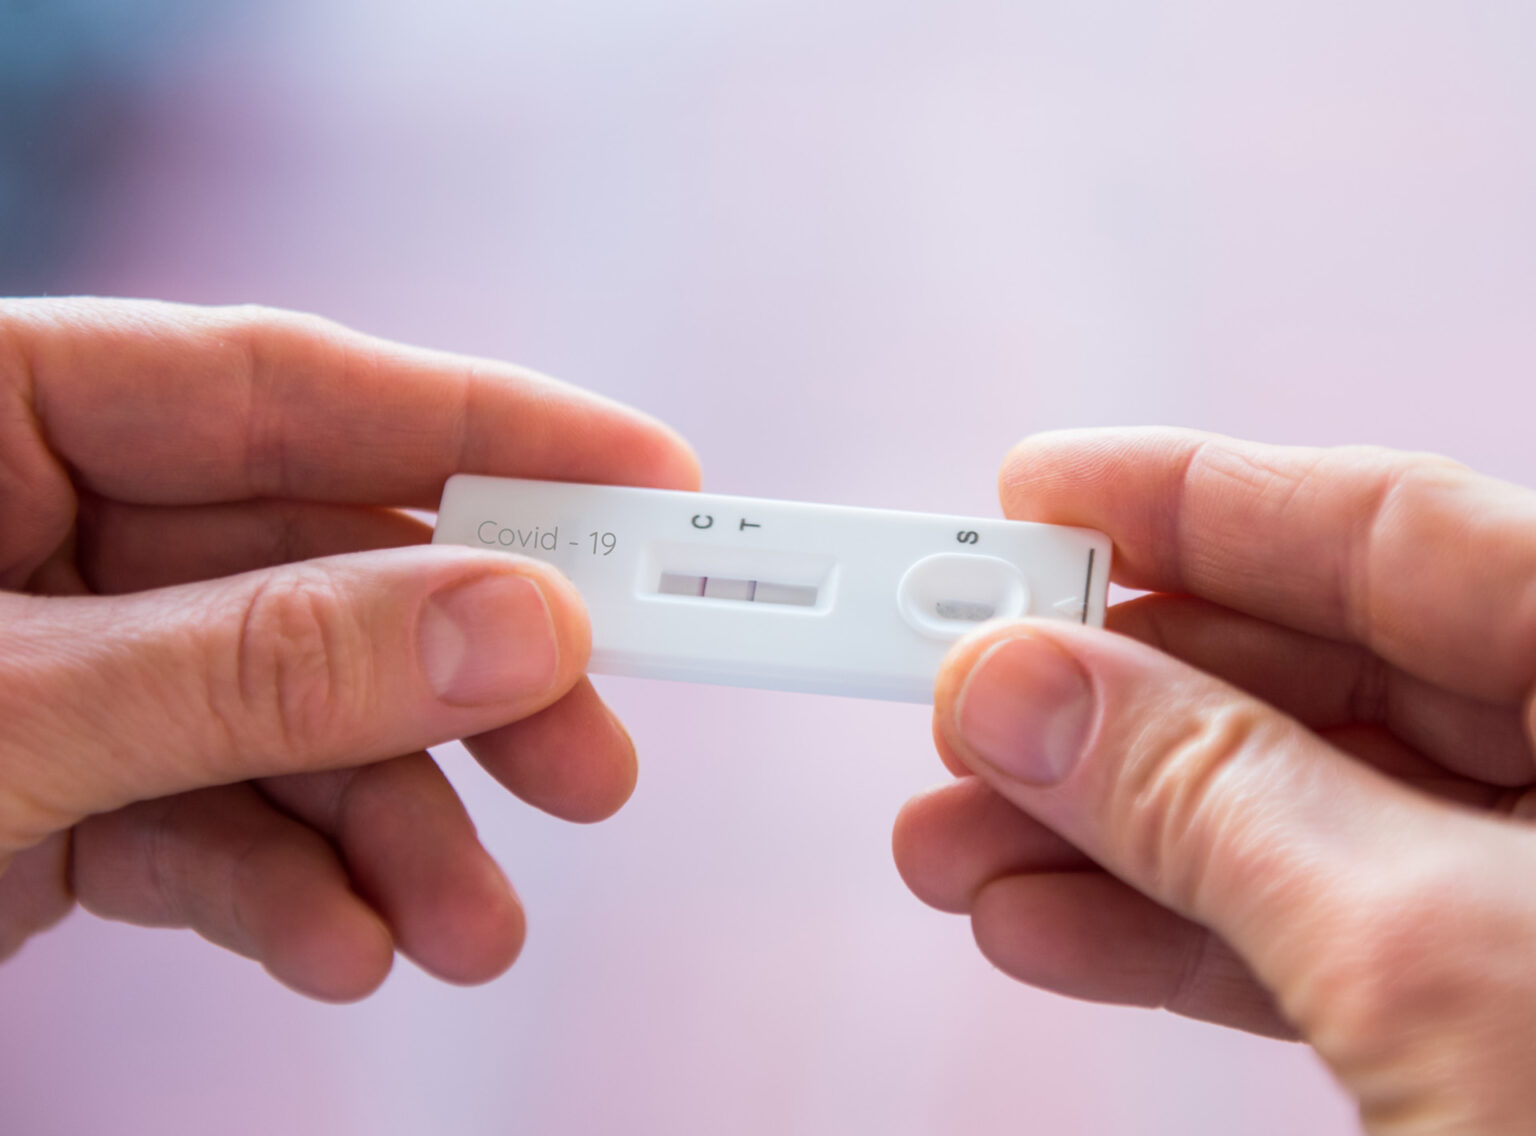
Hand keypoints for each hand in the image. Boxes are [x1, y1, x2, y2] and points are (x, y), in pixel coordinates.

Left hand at [0, 299, 698, 999]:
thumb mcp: (10, 713)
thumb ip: (259, 664)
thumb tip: (519, 627)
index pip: (288, 387)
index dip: (485, 429)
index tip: (655, 481)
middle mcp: (41, 519)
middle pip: (321, 571)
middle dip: (459, 685)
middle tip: (590, 760)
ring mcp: (60, 662)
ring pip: (284, 722)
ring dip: (388, 831)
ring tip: (463, 928)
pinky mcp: (58, 791)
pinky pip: (206, 824)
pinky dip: (284, 890)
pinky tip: (337, 945)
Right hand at [894, 428, 1535, 1132]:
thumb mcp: (1436, 961)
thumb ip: (1213, 797)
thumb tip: (1026, 687)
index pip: (1402, 530)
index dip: (1194, 499)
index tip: (1032, 495)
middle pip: (1323, 676)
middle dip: (1115, 694)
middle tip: (957, 691)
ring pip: (1292, 819)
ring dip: (1103, 830)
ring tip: (954, 836)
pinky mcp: (1496, 1025)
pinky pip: (1308, 939)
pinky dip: (1167, 937)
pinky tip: (1045, 927)